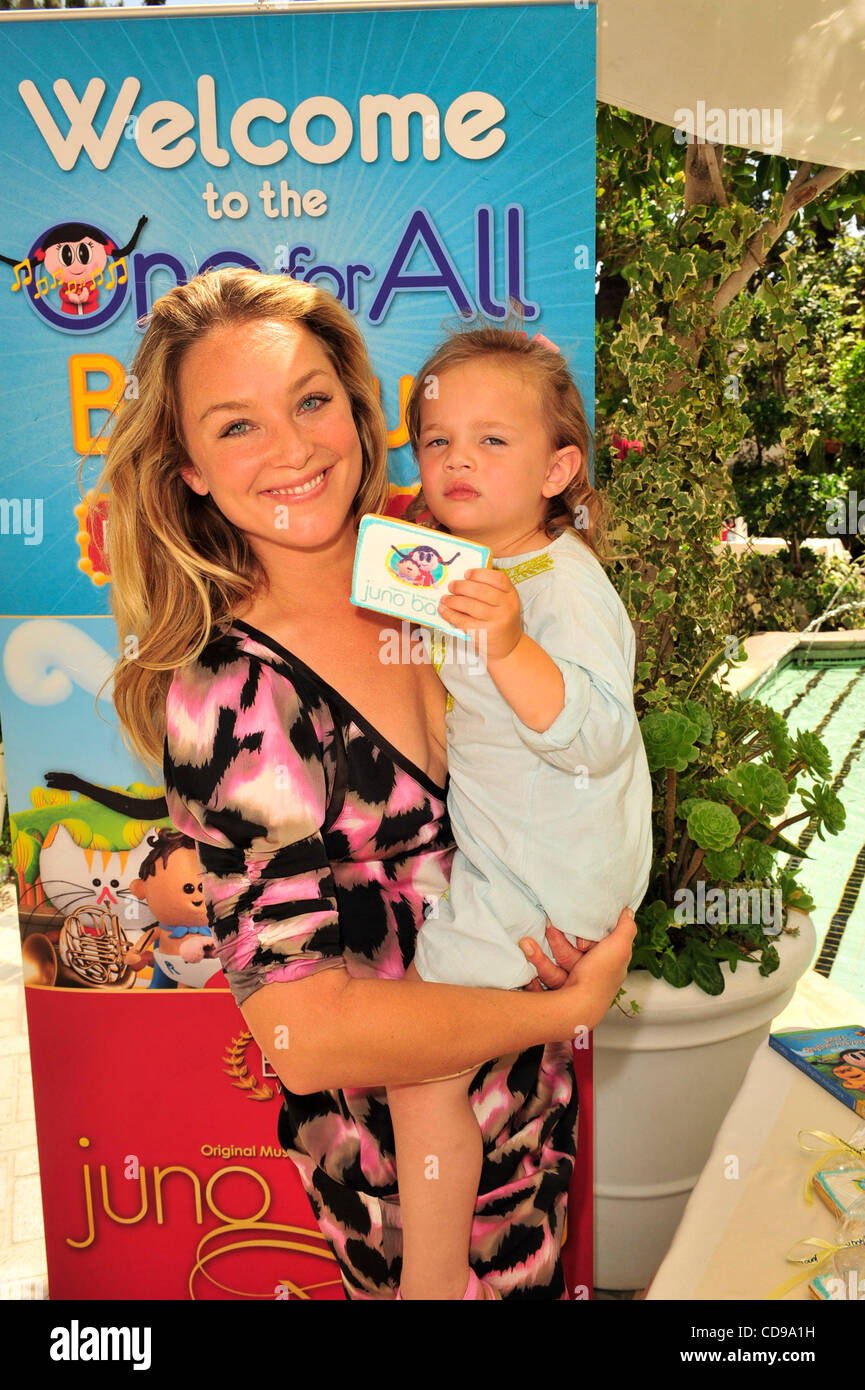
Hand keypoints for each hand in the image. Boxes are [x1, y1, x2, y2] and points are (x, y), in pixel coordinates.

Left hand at [439, 568, 521, 661]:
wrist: (508, 646)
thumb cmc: (501, 620)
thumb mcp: (503, 603)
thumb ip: (490, 589)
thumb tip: (463, 579)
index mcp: (512, 595)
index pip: (498, 579)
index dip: (480, 574)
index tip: (466, 573)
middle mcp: (507, 608)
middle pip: (482, 591)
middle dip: (462, 586)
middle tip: (451, 586)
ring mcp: (496, 622)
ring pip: (471, 606)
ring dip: (454, 600)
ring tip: (445, 598)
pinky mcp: (484, 634)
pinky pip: (463, 621)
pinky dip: (450, 614)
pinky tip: (443, 610)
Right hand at [520, 908, 636, 1029]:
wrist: (576, 1010)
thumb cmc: (598, 979)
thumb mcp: (619, 948)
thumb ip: (625, 929)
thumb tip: (627, 912)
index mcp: (604, 966)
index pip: (592, 945)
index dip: (583, 935)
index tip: (572, 925)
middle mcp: (589, 978)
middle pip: (569, 955)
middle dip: (556, 941)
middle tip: (548, 926)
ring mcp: (571, 990)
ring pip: (552, 969)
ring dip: (538, 956)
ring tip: (526, 943)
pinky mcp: (555, 1000)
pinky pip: (540, 986)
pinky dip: (532, 981)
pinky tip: (527, 976)